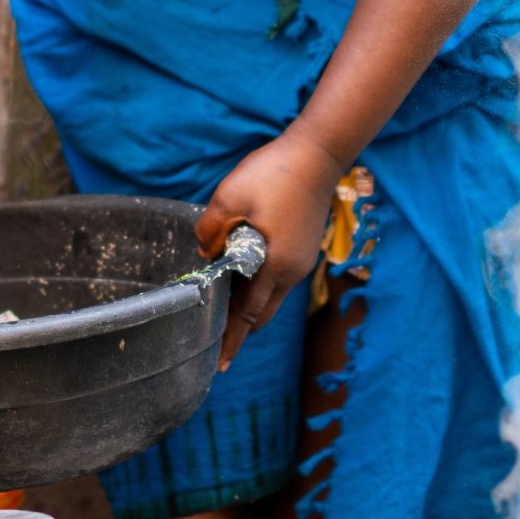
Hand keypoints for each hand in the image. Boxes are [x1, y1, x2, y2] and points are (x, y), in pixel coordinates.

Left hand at [195, 126, 341, 368]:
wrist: (316, 154)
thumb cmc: (272, 175)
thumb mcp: (229, 198)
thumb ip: (210, 230)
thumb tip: (203, 252)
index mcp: (276, 266)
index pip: (249, 314)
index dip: (233, 338)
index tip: (220, 364)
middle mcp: (293, 270)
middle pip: (262, 311)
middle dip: (239, 330)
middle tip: (215, 346)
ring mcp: (300, 259)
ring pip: (270, 294)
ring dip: (247, 303)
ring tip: (218, 308)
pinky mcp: (301, 247)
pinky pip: (276, 275)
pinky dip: (257, 283)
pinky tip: (236, 275)